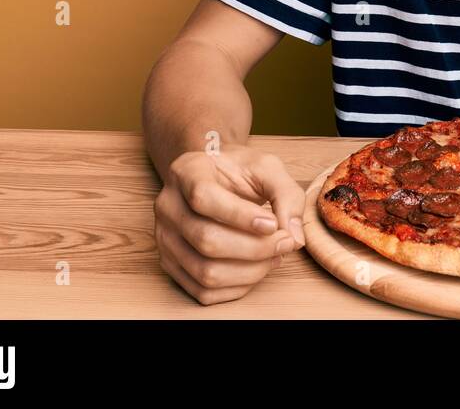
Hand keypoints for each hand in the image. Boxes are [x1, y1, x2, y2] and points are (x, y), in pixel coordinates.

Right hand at [153, 142, 305, 304]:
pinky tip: (257, 268)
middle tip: (286, 242)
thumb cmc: (239, 171)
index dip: (240, 216)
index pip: (203, 198)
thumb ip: (286, 195)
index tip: (272, 223)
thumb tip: (294, 237)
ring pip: (205, 271)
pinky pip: (203, 291)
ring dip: (250, 271)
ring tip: (275, 255)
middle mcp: (168, 206)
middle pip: (206, 239)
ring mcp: (165, 238)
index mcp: (186, 172)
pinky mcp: (171, 264)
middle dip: (255, 248)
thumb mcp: (267, 168)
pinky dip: (237, 287)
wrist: (215, 177)